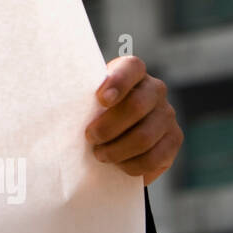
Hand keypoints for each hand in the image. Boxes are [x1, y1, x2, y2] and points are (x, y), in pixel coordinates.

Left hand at [85, 55, 182, 186]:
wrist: (114, 134)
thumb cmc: (94, 111)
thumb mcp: (87, 100)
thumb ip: (81, 98)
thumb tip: (59, 110)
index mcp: (132, 71)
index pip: (131, 67)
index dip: (118, 82)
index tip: (101, 99)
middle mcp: (155, 89)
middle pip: (136, 106)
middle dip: (108, 127)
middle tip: (90, 137)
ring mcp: (167, 114)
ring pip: (144, 136)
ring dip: (117, 150)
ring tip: (100, 154)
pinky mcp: (174, 139)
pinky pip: (154, 158)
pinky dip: (132, 165)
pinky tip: (118, 164)